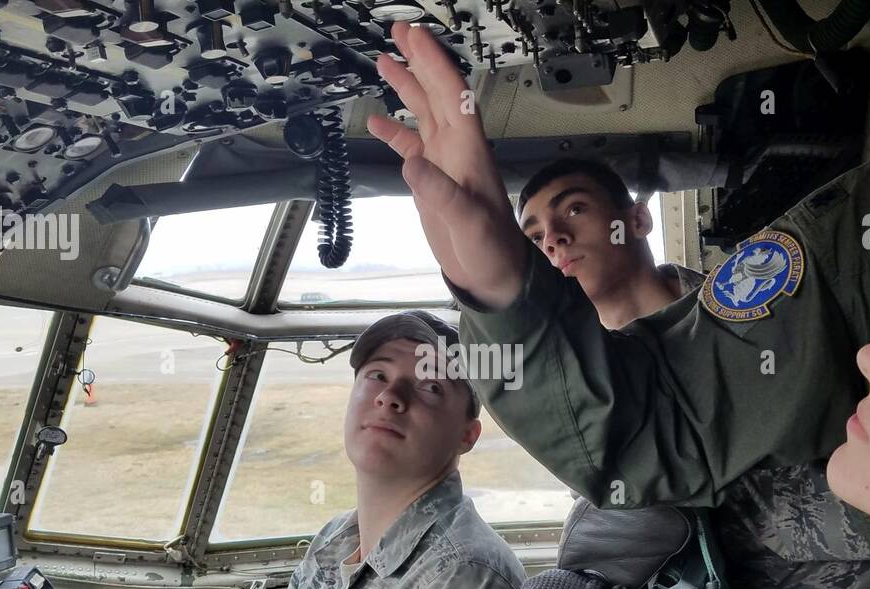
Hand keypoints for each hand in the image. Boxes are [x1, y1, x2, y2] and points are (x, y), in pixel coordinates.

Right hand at [367, 22, 527, 308]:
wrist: (494, 277)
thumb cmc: (491, 250)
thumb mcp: (469, 223)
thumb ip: (442, 193)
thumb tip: (412, 163)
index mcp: (469, 151)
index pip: (452, 95)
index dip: (434, 63)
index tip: (415, 37)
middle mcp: (457, 149)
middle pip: (437, 93)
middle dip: (419, 60)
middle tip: (399, 32)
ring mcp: (444, 163)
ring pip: (424, 113)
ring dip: (407, 86)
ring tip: (385, 60)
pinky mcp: (432, 181)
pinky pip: (410, 146)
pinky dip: (393, 131)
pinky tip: (375, 119)